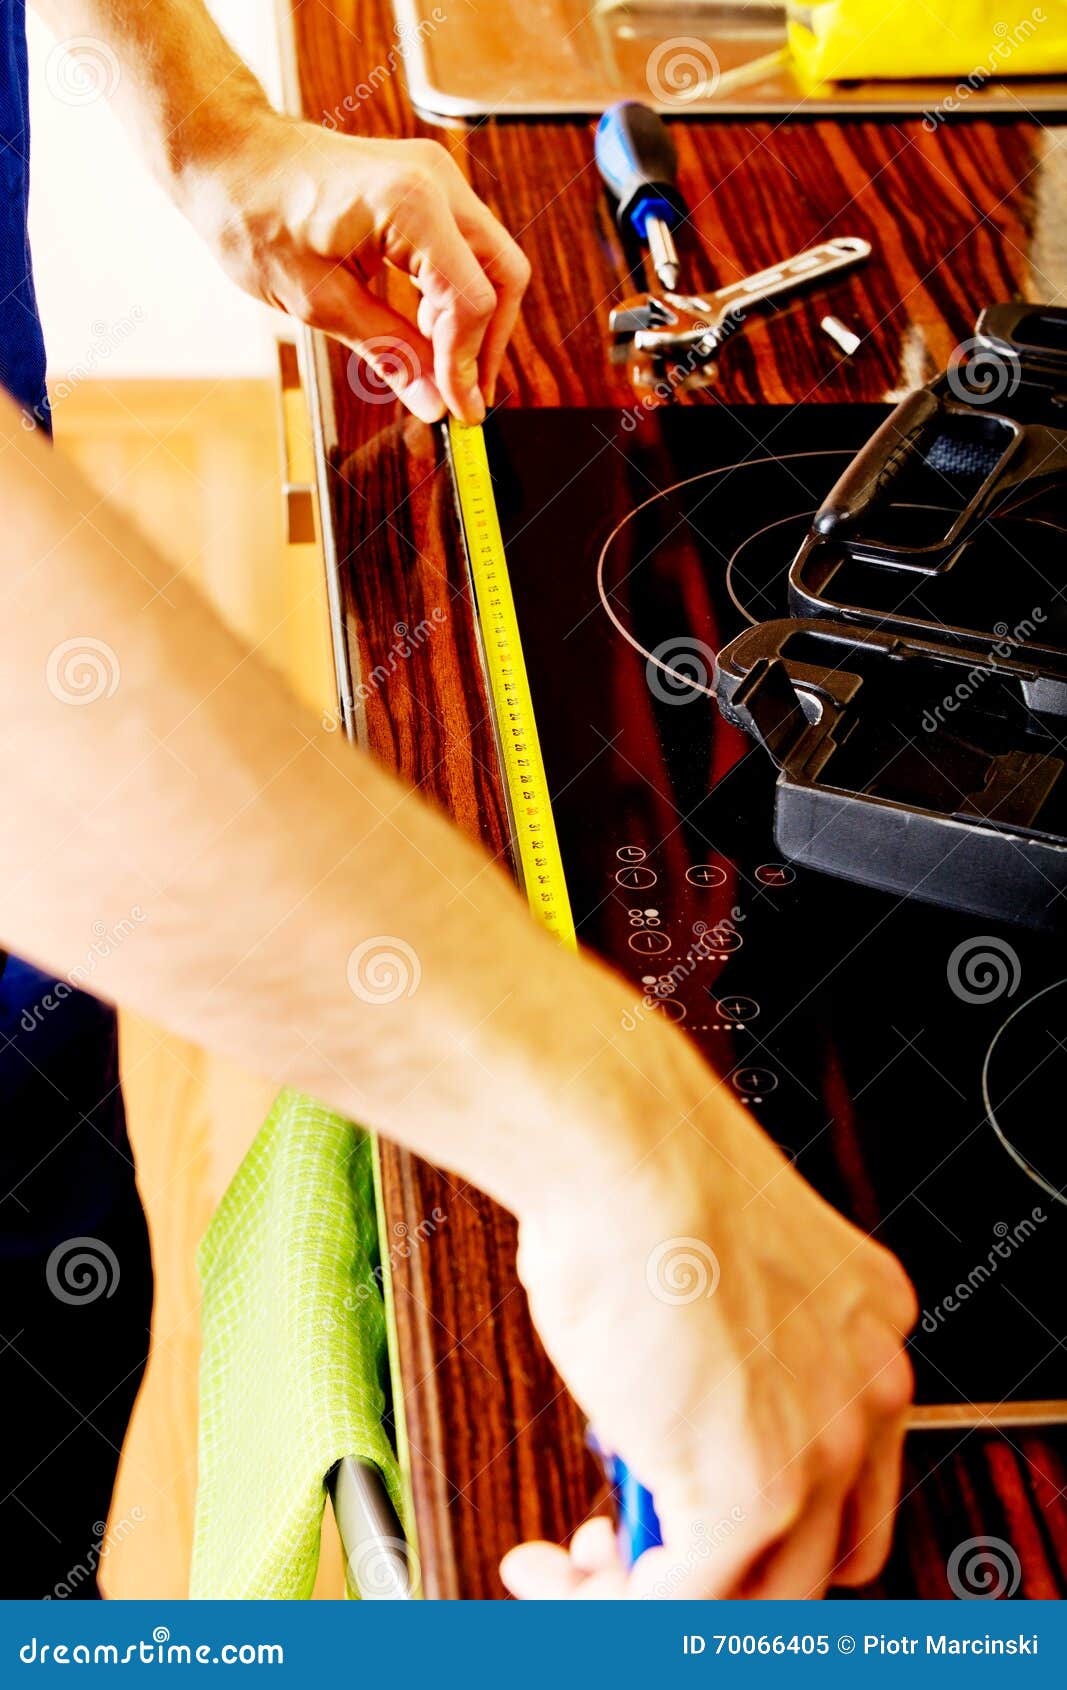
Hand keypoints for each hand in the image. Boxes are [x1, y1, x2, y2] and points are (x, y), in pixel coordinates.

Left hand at [183, 112, 529, 423]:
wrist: (227, 156)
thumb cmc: (255, 213)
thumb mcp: (319, 302)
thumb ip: (389, 353)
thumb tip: (435, 402)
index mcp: (409, 205)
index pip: (472, 300)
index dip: (468, 364)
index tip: (460, 410)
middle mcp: (435, 181)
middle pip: (504, 275)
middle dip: (490, 343)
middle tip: (465, 396)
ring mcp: (434, 177)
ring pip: (492, 262)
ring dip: (474, 320)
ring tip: (439, 366)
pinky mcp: (425, 185)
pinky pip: (465, 248)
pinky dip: (456, 294)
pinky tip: (426, 328)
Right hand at [501, 1021, 916, 1598]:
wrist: (624, 1147)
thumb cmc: (641, 1171)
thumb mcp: (705, 1269)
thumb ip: (711, 1354)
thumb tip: (648, 1408)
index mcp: (863, 1324)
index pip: (840, 1468)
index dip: (757, 1507)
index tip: (674, 1495)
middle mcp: (866, 1391)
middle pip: (819, 1548)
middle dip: (712, 1566)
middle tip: (626, 1550)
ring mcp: (821, 1447)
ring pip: (764, 1597)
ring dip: (654, 1598)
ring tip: (577, 1572)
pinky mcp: (752, 1492)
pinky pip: (682, 1602)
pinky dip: (607, 1607)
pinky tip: (555, 1571)